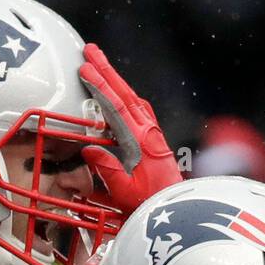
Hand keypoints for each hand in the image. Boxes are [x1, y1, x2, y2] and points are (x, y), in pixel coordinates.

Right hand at [79, 44, 180, 215]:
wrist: (177, 214)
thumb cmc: (151, 206)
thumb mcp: (125, 193)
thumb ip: (108, 170)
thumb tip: (89, 149)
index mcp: (141, 142)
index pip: (117, 107)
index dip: (101, 86)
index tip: (86, 69)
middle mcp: (149, 134)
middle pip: (126, 95)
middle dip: (107, 71)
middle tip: (91, 50)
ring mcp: (154, 136)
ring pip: (134, 100)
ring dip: (117, 82)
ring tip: (102, 65)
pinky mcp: (155, 142)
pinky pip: (141, 112)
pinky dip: (128, 97)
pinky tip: (122, 94)